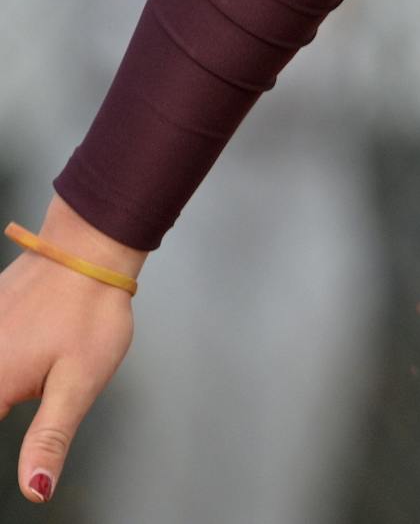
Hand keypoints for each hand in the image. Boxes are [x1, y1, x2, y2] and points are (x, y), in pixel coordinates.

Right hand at [0, 196, 141, 503]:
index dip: (13, 454)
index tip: (22, 442)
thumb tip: (35, 490)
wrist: (86, 251)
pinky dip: (4, 365)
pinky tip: (19, 357)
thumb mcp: (78, 384)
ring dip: (8, 386)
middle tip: (39, 388)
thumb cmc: (89, 314)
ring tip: (41, 371)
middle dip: (8, 403)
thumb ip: (49, 439)